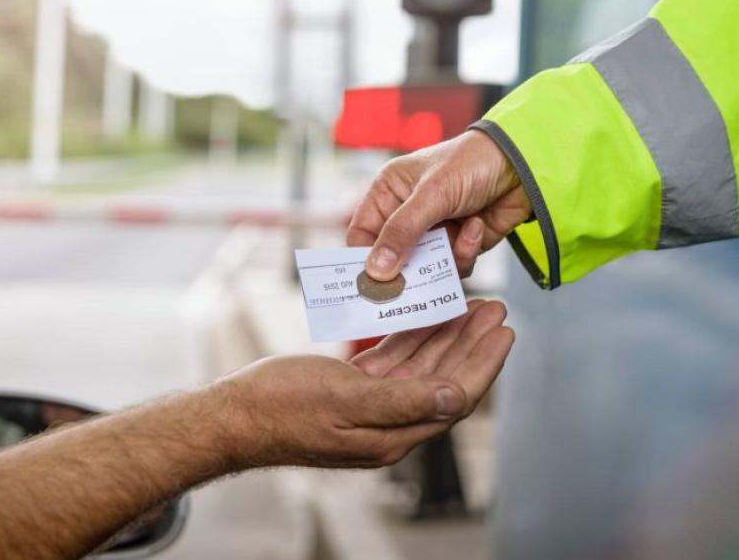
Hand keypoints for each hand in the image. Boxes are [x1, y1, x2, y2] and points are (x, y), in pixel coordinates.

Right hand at [210, 300, 512, 469]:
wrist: (234, 416)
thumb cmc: (281, 406)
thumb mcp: (344, 398)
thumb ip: (403, 401)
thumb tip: (456, 397)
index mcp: (392, 434)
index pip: (454, 396)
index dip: (483, 363)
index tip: (504, 331)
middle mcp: (389, 425)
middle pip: (445, 380)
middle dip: (472, 344)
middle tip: (494, 308)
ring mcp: (371, 409)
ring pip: (422, 369)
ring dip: (446, 337)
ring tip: (470, 306)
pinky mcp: (353, 393)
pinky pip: (393, 363)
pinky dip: (411, 339)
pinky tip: (422, 316)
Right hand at [347, 130, 532, 279]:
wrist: (524, 165)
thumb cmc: (471, 163)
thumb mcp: (432, 195)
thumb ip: (402, 232)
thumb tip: (375, 271)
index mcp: (389, 193)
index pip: (363, 235)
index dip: (364, 260)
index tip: (371, 285)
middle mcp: (408, 213)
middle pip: (393, 258)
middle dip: (408, 269)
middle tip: (416, 284)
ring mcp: (434, 230)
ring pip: (425, 268)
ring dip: (444, 260)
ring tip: (459, 236)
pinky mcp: (460, 244)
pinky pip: (453, 266)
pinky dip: (465, 252)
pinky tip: (476, 227)